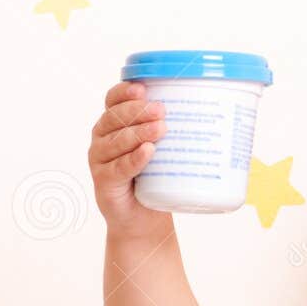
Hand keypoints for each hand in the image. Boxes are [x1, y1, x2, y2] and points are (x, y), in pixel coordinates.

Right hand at [88, 81, 171, 237]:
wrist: (143, 217)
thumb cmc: (154, 177)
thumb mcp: (163, 149)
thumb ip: (170, 130)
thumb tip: (207, 110)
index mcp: (113, 124)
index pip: (112, 100)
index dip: (124, 92)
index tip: (142, 88)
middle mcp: (102, 138)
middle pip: (114, 118)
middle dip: (138, 111)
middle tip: (161, 110)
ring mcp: (100, 160)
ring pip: (116, 141)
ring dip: (138, 133)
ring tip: (160, 129)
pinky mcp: (104, 182)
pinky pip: (118, 168)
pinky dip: (134, 159)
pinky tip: (147, 152)